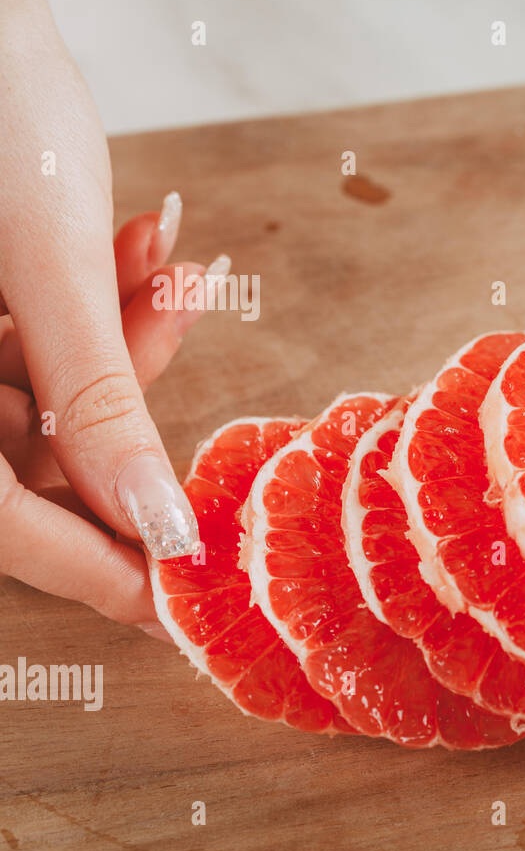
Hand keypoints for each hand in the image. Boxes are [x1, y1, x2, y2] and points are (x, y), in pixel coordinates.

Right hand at [0, 0, 216, 629]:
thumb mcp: (43, 260)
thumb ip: (99, 401)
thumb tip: (158, 531)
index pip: (4, 524)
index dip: (95, 570)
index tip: (181, 603)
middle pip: (34, 455)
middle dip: (126, 399)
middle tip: (179, 331)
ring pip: (52, 392)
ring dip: (126, 335)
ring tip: (158, 257)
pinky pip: (46, 337)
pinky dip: (105, 302)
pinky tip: (143, 247)